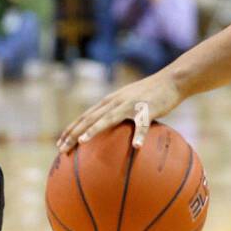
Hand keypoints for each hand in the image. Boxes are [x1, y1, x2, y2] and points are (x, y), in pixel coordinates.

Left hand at [56, 67, 183, 152]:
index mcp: (109, 102)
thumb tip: (108, 130)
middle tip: (62, 149)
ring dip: (94, 130)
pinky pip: (143, 125)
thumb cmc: (150, 94)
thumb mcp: (128, 102)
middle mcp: (115, 102)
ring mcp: (130, 105)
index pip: (85, 116)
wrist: (171, 81)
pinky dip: (139, 135)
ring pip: (109, 118)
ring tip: (83, 142)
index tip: (59, 143)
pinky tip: (136, 146)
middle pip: (90, 118)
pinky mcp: (148, 109)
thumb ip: (117, 113)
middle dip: (74, 133)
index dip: (71, 129)